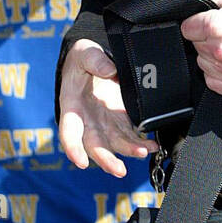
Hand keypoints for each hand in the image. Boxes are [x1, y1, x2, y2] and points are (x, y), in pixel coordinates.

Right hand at [58, 39, 157, 176]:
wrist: (93, 61)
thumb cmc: (82, 59)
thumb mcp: (83, 52)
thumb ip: (94, 60)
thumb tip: (109, 70)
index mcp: (72, 107)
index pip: (69, 132)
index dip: (73, 149)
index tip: (81, 163)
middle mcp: (87, 120)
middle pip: (95, 146)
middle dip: (107, 160)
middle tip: (119, 170)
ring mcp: (104, 123)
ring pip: (115, 144)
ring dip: (129, 151)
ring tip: (144, 151)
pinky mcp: (120, 120)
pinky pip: (130, 136)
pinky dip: (140, 142)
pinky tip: (152, 145)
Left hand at [180, 0, 221, 95]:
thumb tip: (188, 6)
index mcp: (217, 27)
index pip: (187, 28)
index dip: (198, 23)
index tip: (211, 22)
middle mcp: (221, 52)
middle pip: (196, 46)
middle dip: (207, 39)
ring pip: (204, 64)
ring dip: (214, 57)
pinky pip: (214, 80)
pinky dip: (221, 73)